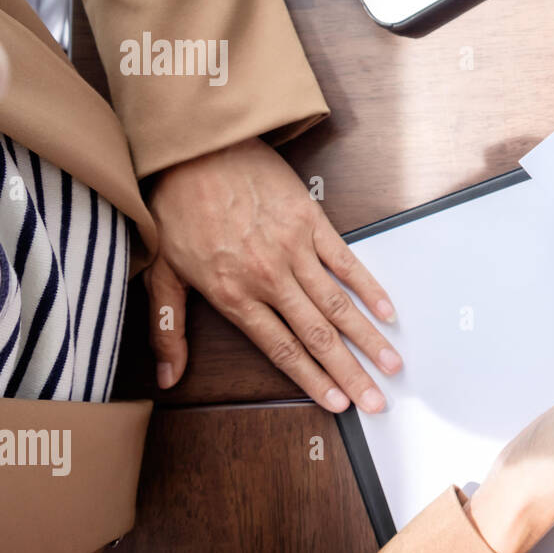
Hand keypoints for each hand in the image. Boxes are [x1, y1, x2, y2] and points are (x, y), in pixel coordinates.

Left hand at [145, 137, 399, 412]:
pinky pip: (346, 262)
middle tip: (377, 400)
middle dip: (352, 373)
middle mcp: (268, 278)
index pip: (283, 350)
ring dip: (368, 339)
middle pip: (319, 336)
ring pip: (338, 305)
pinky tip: (386, 311)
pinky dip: (369, 288)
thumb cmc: (176, 206)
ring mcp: (293, 249)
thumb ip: (167, 330)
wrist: (195, 148)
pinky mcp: (311, 222)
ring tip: (392, 364)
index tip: (338, 403)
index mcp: (234, 294)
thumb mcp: (161, 273)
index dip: (314, 381)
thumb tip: (169, 377)